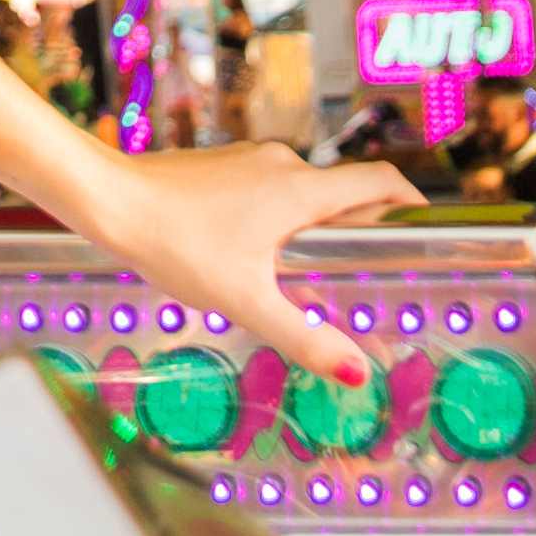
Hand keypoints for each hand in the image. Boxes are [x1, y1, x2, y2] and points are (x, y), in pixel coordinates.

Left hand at [67, 142, 416, 386]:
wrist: (110, 200)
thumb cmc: (179, 247)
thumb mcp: (246, 302)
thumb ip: (304, 338)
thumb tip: (358, 373)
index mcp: (301, 191)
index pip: (378, 181)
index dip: (408, 200)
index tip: (424, 225)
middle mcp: (282, 165)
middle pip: (343, 192)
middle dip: (358, 229)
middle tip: (364, 273)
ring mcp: (249, 163)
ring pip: (301, 194)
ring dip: (313, 228)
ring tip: (307, 277)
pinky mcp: (222, 168)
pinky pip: (268, 192)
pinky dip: (278, 221)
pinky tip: (254, 259)